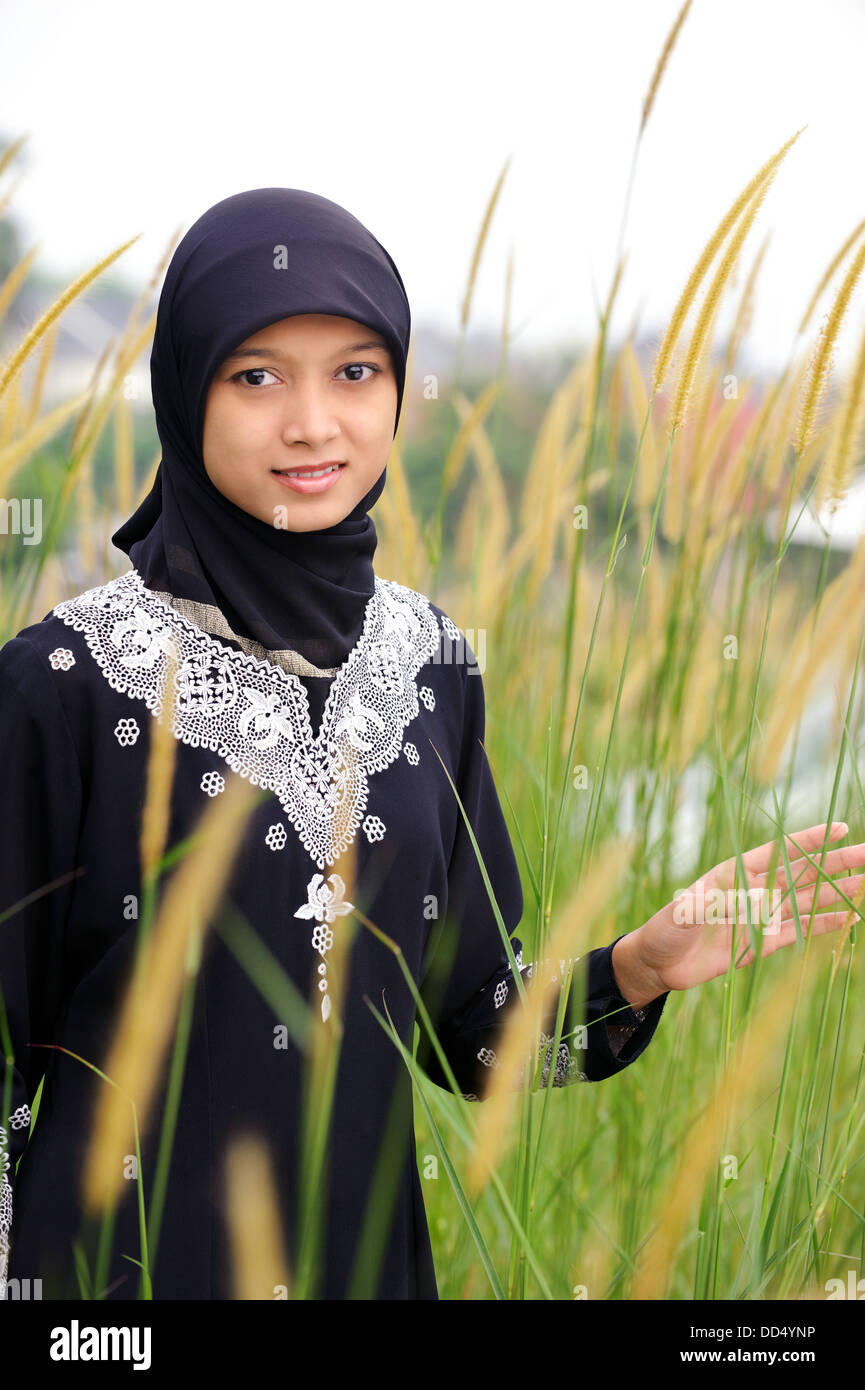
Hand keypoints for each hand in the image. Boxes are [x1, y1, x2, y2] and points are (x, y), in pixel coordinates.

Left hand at [610, 822, 864, 1009]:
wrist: (658, 963)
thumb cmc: (665, 929)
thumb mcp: (683, 912)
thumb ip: (712, 904)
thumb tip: (753, 900)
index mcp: (735, 873)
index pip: (780, 852)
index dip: (810, 840)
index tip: (841, 828)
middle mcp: (754, 890)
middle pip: (803, 873)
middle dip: (836, 862)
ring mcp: (761, 916)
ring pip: (808, 900)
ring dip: (837, 892)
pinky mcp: (764, 942)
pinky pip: (800, 930)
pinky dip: (825, 924)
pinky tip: (849, 917)